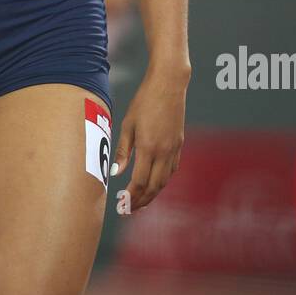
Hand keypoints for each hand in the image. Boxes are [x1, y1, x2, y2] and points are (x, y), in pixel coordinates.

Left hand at [111, 64, 188, 209]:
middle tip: (129, 210)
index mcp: (149, 148)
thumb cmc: (144, 101)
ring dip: (153, 194)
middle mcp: (164, 152)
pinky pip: (171, 170)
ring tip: (140, 201)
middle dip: (141, 201)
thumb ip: (123, 150)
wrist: (169, 85)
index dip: (131, 197)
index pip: (140, 182)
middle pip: (154, 187)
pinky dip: (162, 181)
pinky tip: (154, 183)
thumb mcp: (128, 124)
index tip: (121, 204)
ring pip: (164, 181)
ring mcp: (174, 149)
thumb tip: (116, 173)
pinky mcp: (179, 144)